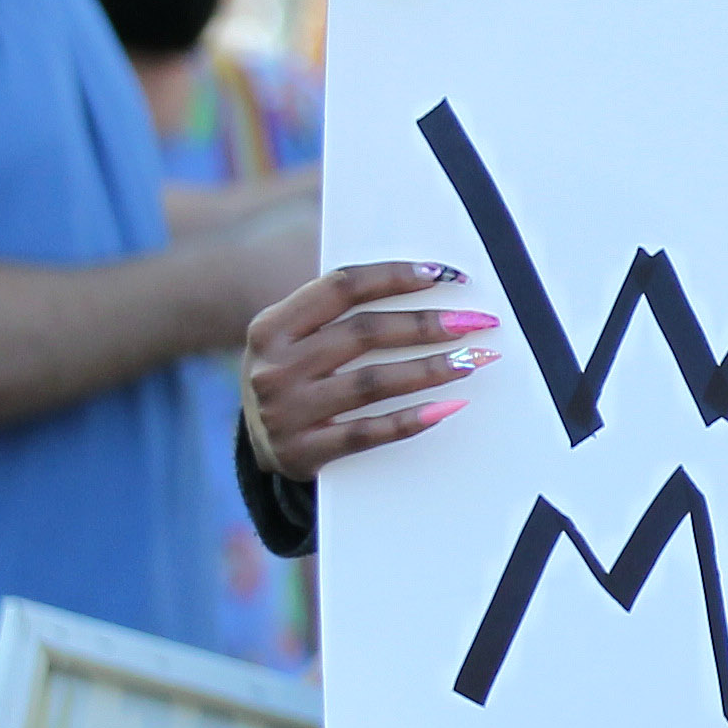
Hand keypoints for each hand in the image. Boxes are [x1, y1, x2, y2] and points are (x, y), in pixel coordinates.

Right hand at [242, 260, 491, 481]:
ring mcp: (287, 412)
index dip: (394, 276)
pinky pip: (368, 433)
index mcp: (273, 327)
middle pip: (363, 333)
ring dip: (430, 369)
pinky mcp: (304, 452)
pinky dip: (412, 420)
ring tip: (472, 360)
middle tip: (474, 321)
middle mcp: (276, 366)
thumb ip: (336, 311)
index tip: (442, 275)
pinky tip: (448, 407)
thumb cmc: (292, 376)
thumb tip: (422, 279)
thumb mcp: (291, 336)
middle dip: (426, 324)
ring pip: (372, 382)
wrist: (254, 443)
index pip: (341, 287)